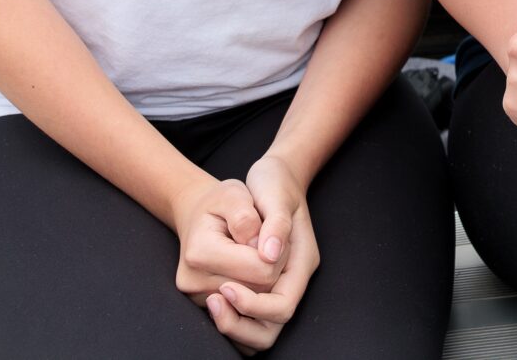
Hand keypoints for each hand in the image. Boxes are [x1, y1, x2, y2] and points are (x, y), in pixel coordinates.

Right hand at [171, 175, 281, 302]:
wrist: (196, 215)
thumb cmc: (220, 202)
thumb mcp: (235, 194)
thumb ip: (248, 220)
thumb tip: (267, 253)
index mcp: (200, 252)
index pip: (262, 270)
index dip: (277, 252)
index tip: (271, 232)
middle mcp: (193, 281)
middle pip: (259, 289)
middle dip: (272, 265)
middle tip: (265, 239)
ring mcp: (197, 296)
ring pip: (254, 299)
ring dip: (263, 275)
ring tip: (254, 250)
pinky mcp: (203, 304)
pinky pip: (244, 305)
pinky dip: (252, 285)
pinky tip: (245, 264)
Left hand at [205, 156, 320, 354]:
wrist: (272, 180)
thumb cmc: (273, 183)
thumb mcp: (274, 190)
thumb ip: (275, 222)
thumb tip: (269, 254)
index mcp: (302, 260)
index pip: (282, 305)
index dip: (252, 303)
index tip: (225, 286)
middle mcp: (293, 279)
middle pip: (270, 329)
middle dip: (239, 319)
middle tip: (215, 298)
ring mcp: (279, 286)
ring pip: (259, 335)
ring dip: (233, 324)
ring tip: (213, 302)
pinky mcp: (261, 289)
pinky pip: (246, 325)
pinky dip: (230, 321)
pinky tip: (214, 301)